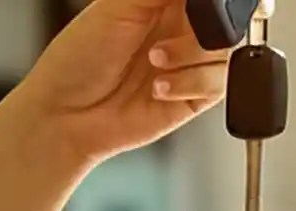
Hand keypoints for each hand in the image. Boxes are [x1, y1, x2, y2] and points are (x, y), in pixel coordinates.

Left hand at [16, 0, 231, 163]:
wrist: (68, 115)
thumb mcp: (116, 7)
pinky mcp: (197, 96)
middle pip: (223, 20)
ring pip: (227, 51)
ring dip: (191, 56)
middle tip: (166, 38)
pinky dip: (191, 83)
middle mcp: (180, 29)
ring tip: (156, 62)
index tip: (188, 9)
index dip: (206, 2)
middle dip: (202, 29)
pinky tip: (160, 87)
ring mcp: (191, 63)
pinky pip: (220, 84)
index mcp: (163, 2)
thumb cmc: (78, 60)